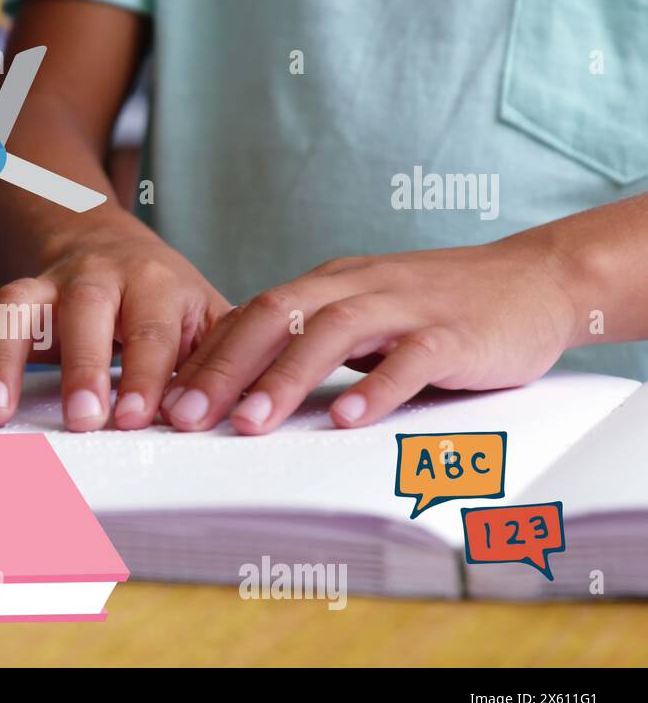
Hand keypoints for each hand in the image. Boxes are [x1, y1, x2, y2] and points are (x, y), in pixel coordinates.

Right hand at [0, 218, 230, 430]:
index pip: (153, 328)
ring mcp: (42, 284)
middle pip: (83, 310)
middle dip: (82, 366)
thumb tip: (244, 410)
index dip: (149, 372)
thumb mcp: (206, 316)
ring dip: (1, 357)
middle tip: (82, 422)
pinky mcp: (2, 297)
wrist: (101, 243)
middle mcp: (94, 278)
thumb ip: (223, 358)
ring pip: (15, 306)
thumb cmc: (164, 300)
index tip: (142, 418)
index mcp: (154, 284)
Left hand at [160, 234, 583, 433]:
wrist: (538, 278)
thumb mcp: (363, 314)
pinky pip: (411, 357)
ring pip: (333, 333)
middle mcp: (358, 286)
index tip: (164, 399)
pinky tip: (348, 419)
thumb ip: (310, 340)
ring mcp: (407, 305)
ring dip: (285, 379)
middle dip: (224, 369)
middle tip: (184, 416)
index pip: (251, 315)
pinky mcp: (455, 332)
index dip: (205, 357)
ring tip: (248, 424)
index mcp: (329, 284)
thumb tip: (239, 384)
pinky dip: (377, 387)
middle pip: (276, 316)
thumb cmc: (438, 306)